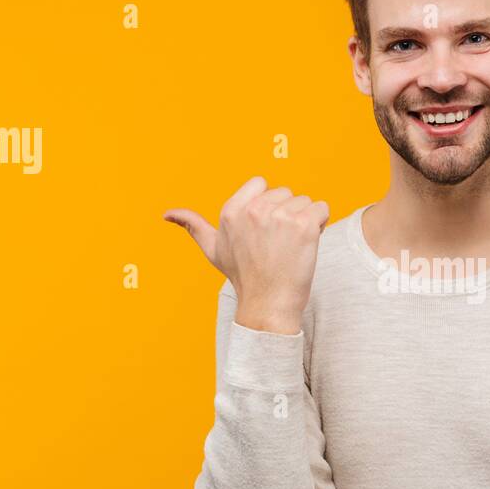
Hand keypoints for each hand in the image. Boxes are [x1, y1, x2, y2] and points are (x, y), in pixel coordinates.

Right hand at [164, 176, 329, 334]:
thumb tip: (167, 214)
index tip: (264, 230)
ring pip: (304, 201)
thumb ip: (193, 226)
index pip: (261, 183)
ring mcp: (280, 217)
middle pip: (285, 193)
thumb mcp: (213, 250)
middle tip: (278, 244)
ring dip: (304, 221)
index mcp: (232, 210)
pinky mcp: (304, 226)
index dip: (268, 204)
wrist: (268, 305)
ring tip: (291, 247)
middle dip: (287, 214)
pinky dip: (320, 224)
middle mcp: (254, 210)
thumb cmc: (243, 277)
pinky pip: (322, 209)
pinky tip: (307, 245)